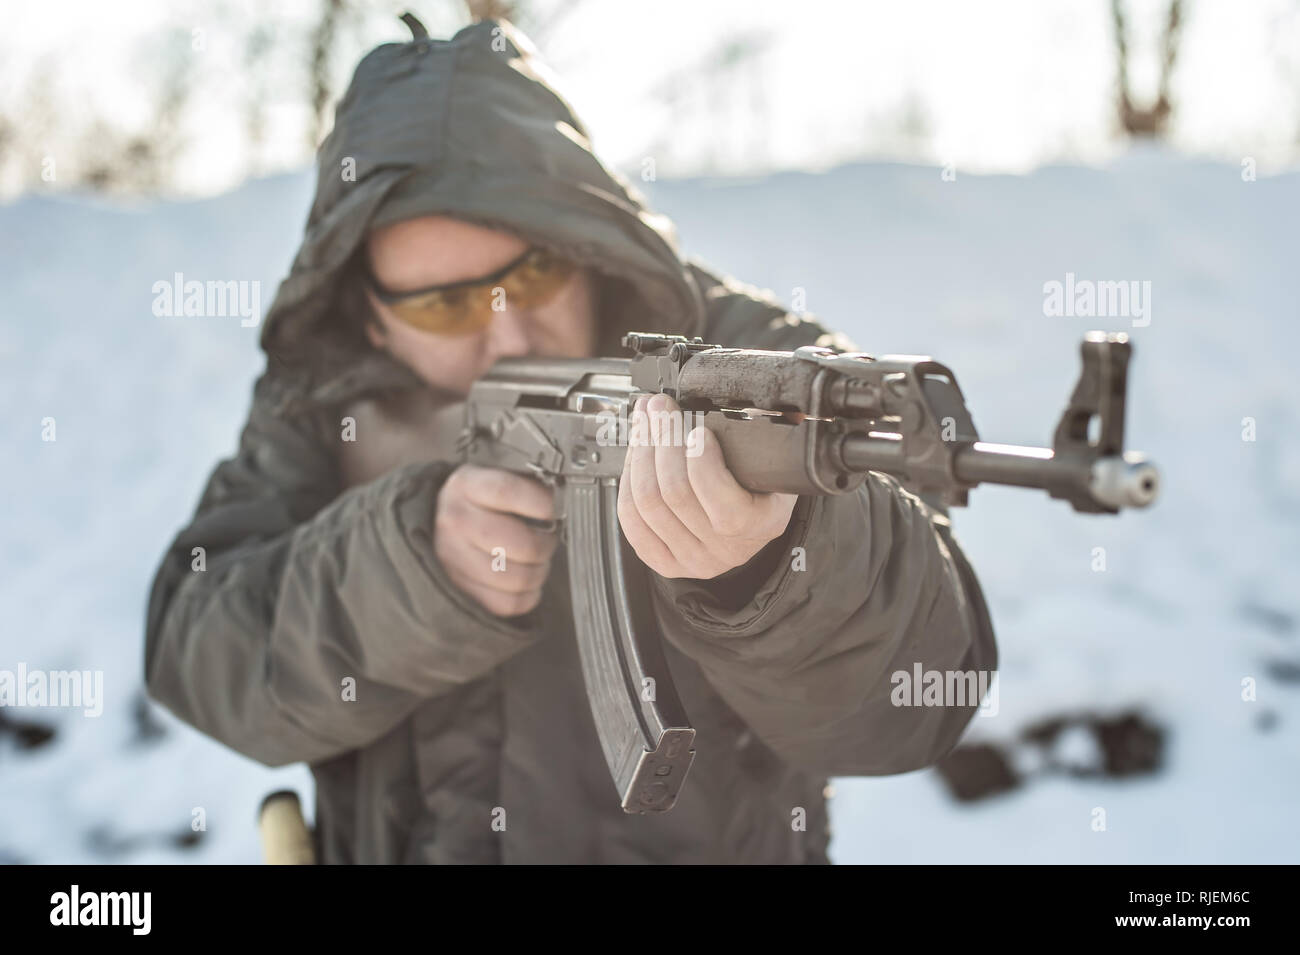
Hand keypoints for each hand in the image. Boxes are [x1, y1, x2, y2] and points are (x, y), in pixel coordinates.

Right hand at [435, 464, 557, 616]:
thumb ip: (528, 484)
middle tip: (547, 541)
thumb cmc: (481, 501)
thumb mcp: (496, 476)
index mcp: (467, 485)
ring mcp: (452, 559)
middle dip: (545, 545)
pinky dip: (527, 596)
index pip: (507, 492)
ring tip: (537, 562)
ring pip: (518, 578)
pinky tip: (526, 583)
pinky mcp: (458, 590)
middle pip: (520, 544)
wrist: (438, 522)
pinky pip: (508, 603)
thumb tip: (563, 500)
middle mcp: (455, 521)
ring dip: (539, 572)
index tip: (554, 510)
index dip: (541, 503)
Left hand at [618, 394, 797, 579]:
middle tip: (659, 407)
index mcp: (760, 524)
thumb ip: (764, 437)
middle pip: (675, 492)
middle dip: (662, 438)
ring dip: (640, 451)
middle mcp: (725, 549)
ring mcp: (692, 558)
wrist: (750, 524)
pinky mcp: (664, 561)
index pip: (723, 502)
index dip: (702, 462)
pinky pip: (631, 519)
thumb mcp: (774, 462)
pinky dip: (628, 478)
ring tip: (645, 421)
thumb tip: (753, 408)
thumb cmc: (762, 487)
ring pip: (648, 502)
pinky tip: (635, 453)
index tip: (697, 429)